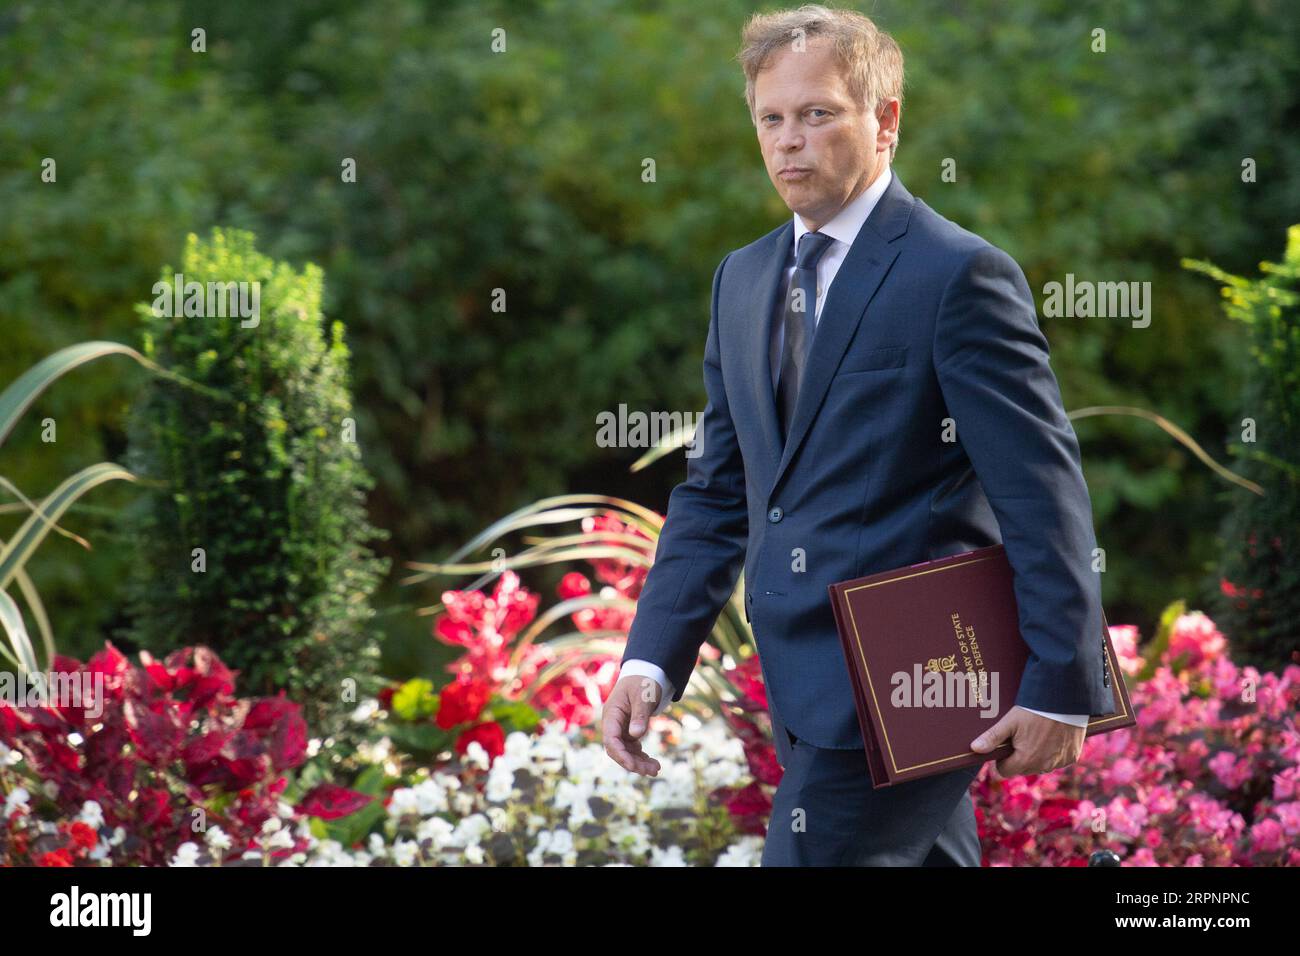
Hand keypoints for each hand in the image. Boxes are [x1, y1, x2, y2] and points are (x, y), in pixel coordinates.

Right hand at [602, 674, 663, 775]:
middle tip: (653, 771)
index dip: (621, 755)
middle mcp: (613, 723)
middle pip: (617, 749)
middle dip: (633, 762)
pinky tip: (652, 763)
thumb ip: (640, 715)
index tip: (634, 766)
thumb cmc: (643, 681)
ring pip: (625, 751)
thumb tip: (636, 735)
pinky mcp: (628, 730)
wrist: (646, 673)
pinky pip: (632, 748)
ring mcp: (620, 728)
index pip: (611, 740)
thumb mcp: (644, 696)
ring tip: (656, 770)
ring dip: (638, 762)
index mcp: (612, 714)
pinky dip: (641, 756)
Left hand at [969, 705, 1084, 777]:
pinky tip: (1051, 736)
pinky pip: (1057, 761)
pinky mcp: (1071, 757)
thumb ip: (992, 737)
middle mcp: (1043, 766)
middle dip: (1018, 757)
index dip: (1001, 760)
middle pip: (1022, 769)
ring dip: (1036, 756)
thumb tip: (974, 749)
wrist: (1065, 700)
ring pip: (1040, 766)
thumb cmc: (1034, 710)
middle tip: (1020, 736)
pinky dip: (1052, 753)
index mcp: (1025, 760)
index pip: (1004, 771)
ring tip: (1036, 734)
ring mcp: (1059, 762)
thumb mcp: (1010, 722)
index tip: (1003, 746)